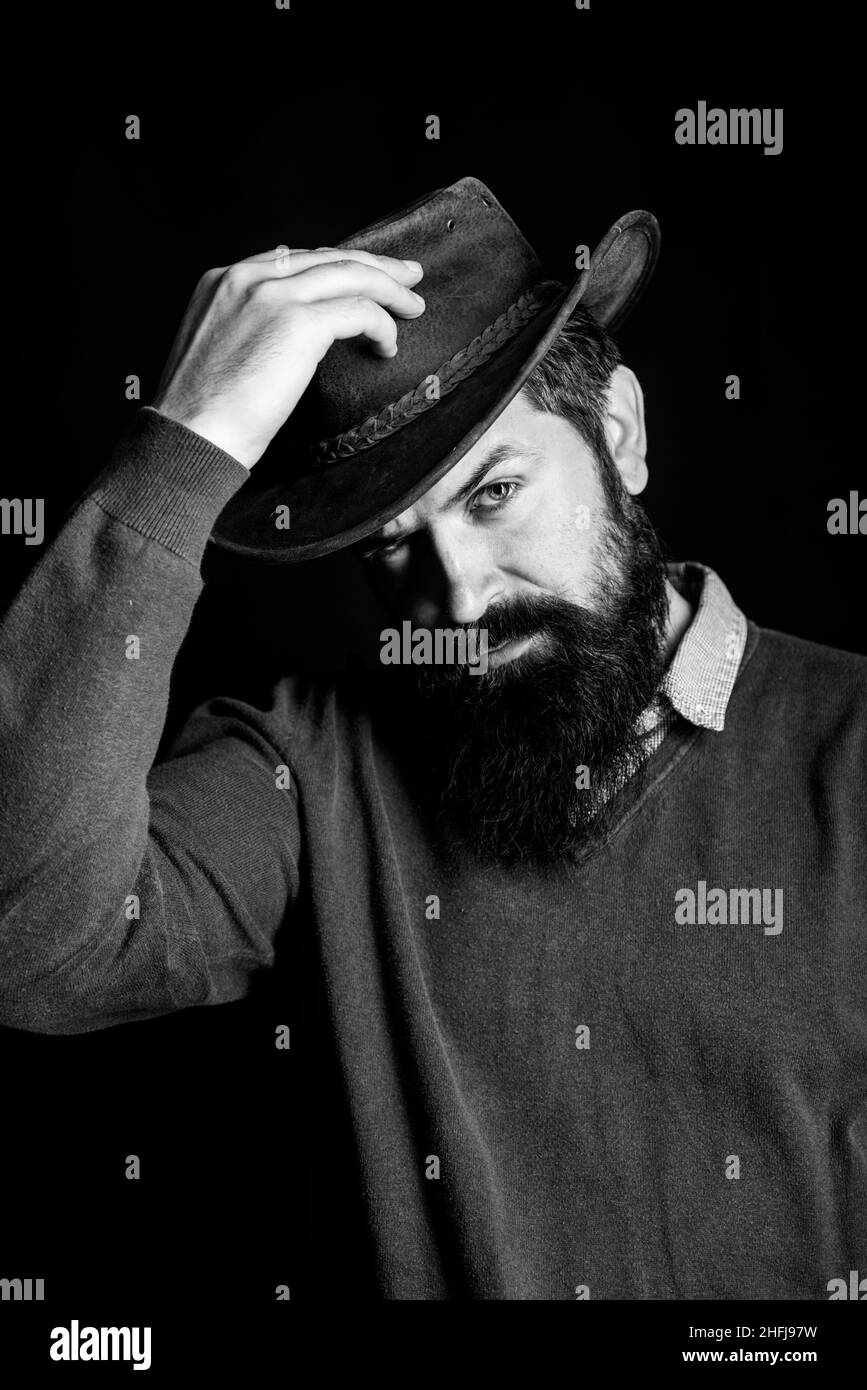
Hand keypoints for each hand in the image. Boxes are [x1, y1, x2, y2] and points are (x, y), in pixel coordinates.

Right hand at [151, 245, 425, 468]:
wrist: (189, 437)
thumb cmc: (203, 415)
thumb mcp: (219, 351)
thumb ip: (250, 327)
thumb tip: (294, 337)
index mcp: (224, 279)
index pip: (296, 260)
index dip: (337, 265)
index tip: (364, 275)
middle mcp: (247, 276)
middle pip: (328, 258)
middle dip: (374, 266)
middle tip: (408, 277)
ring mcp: (273, 295)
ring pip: (350, 276)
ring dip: (389, 291)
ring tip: (412, 307)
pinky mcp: (298, 323)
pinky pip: (359, 311)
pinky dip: (381, 326)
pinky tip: (387, 346)